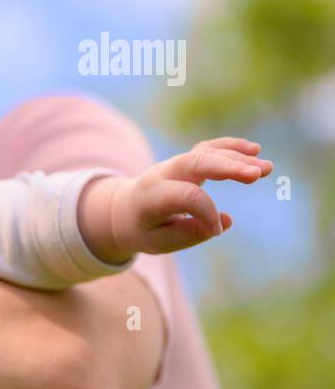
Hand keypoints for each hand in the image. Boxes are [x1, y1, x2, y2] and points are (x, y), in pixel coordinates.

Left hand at [80, 137, 271, 261]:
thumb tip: (223, 223)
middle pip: (195, 162)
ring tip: (266, 168)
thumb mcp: (157, 242)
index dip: (206, 211)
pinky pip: (207, 148)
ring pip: (205, 153)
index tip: (215, 230)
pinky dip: (230, 146)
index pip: (184, 196)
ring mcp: (173, 164)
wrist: (123, 210)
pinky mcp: (185, 161)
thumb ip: (188, 234)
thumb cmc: (142, 229)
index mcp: (150, 197)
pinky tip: (254, 150)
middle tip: (258, 174)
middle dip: (227, 166)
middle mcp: (161, 174)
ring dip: (236, 158)